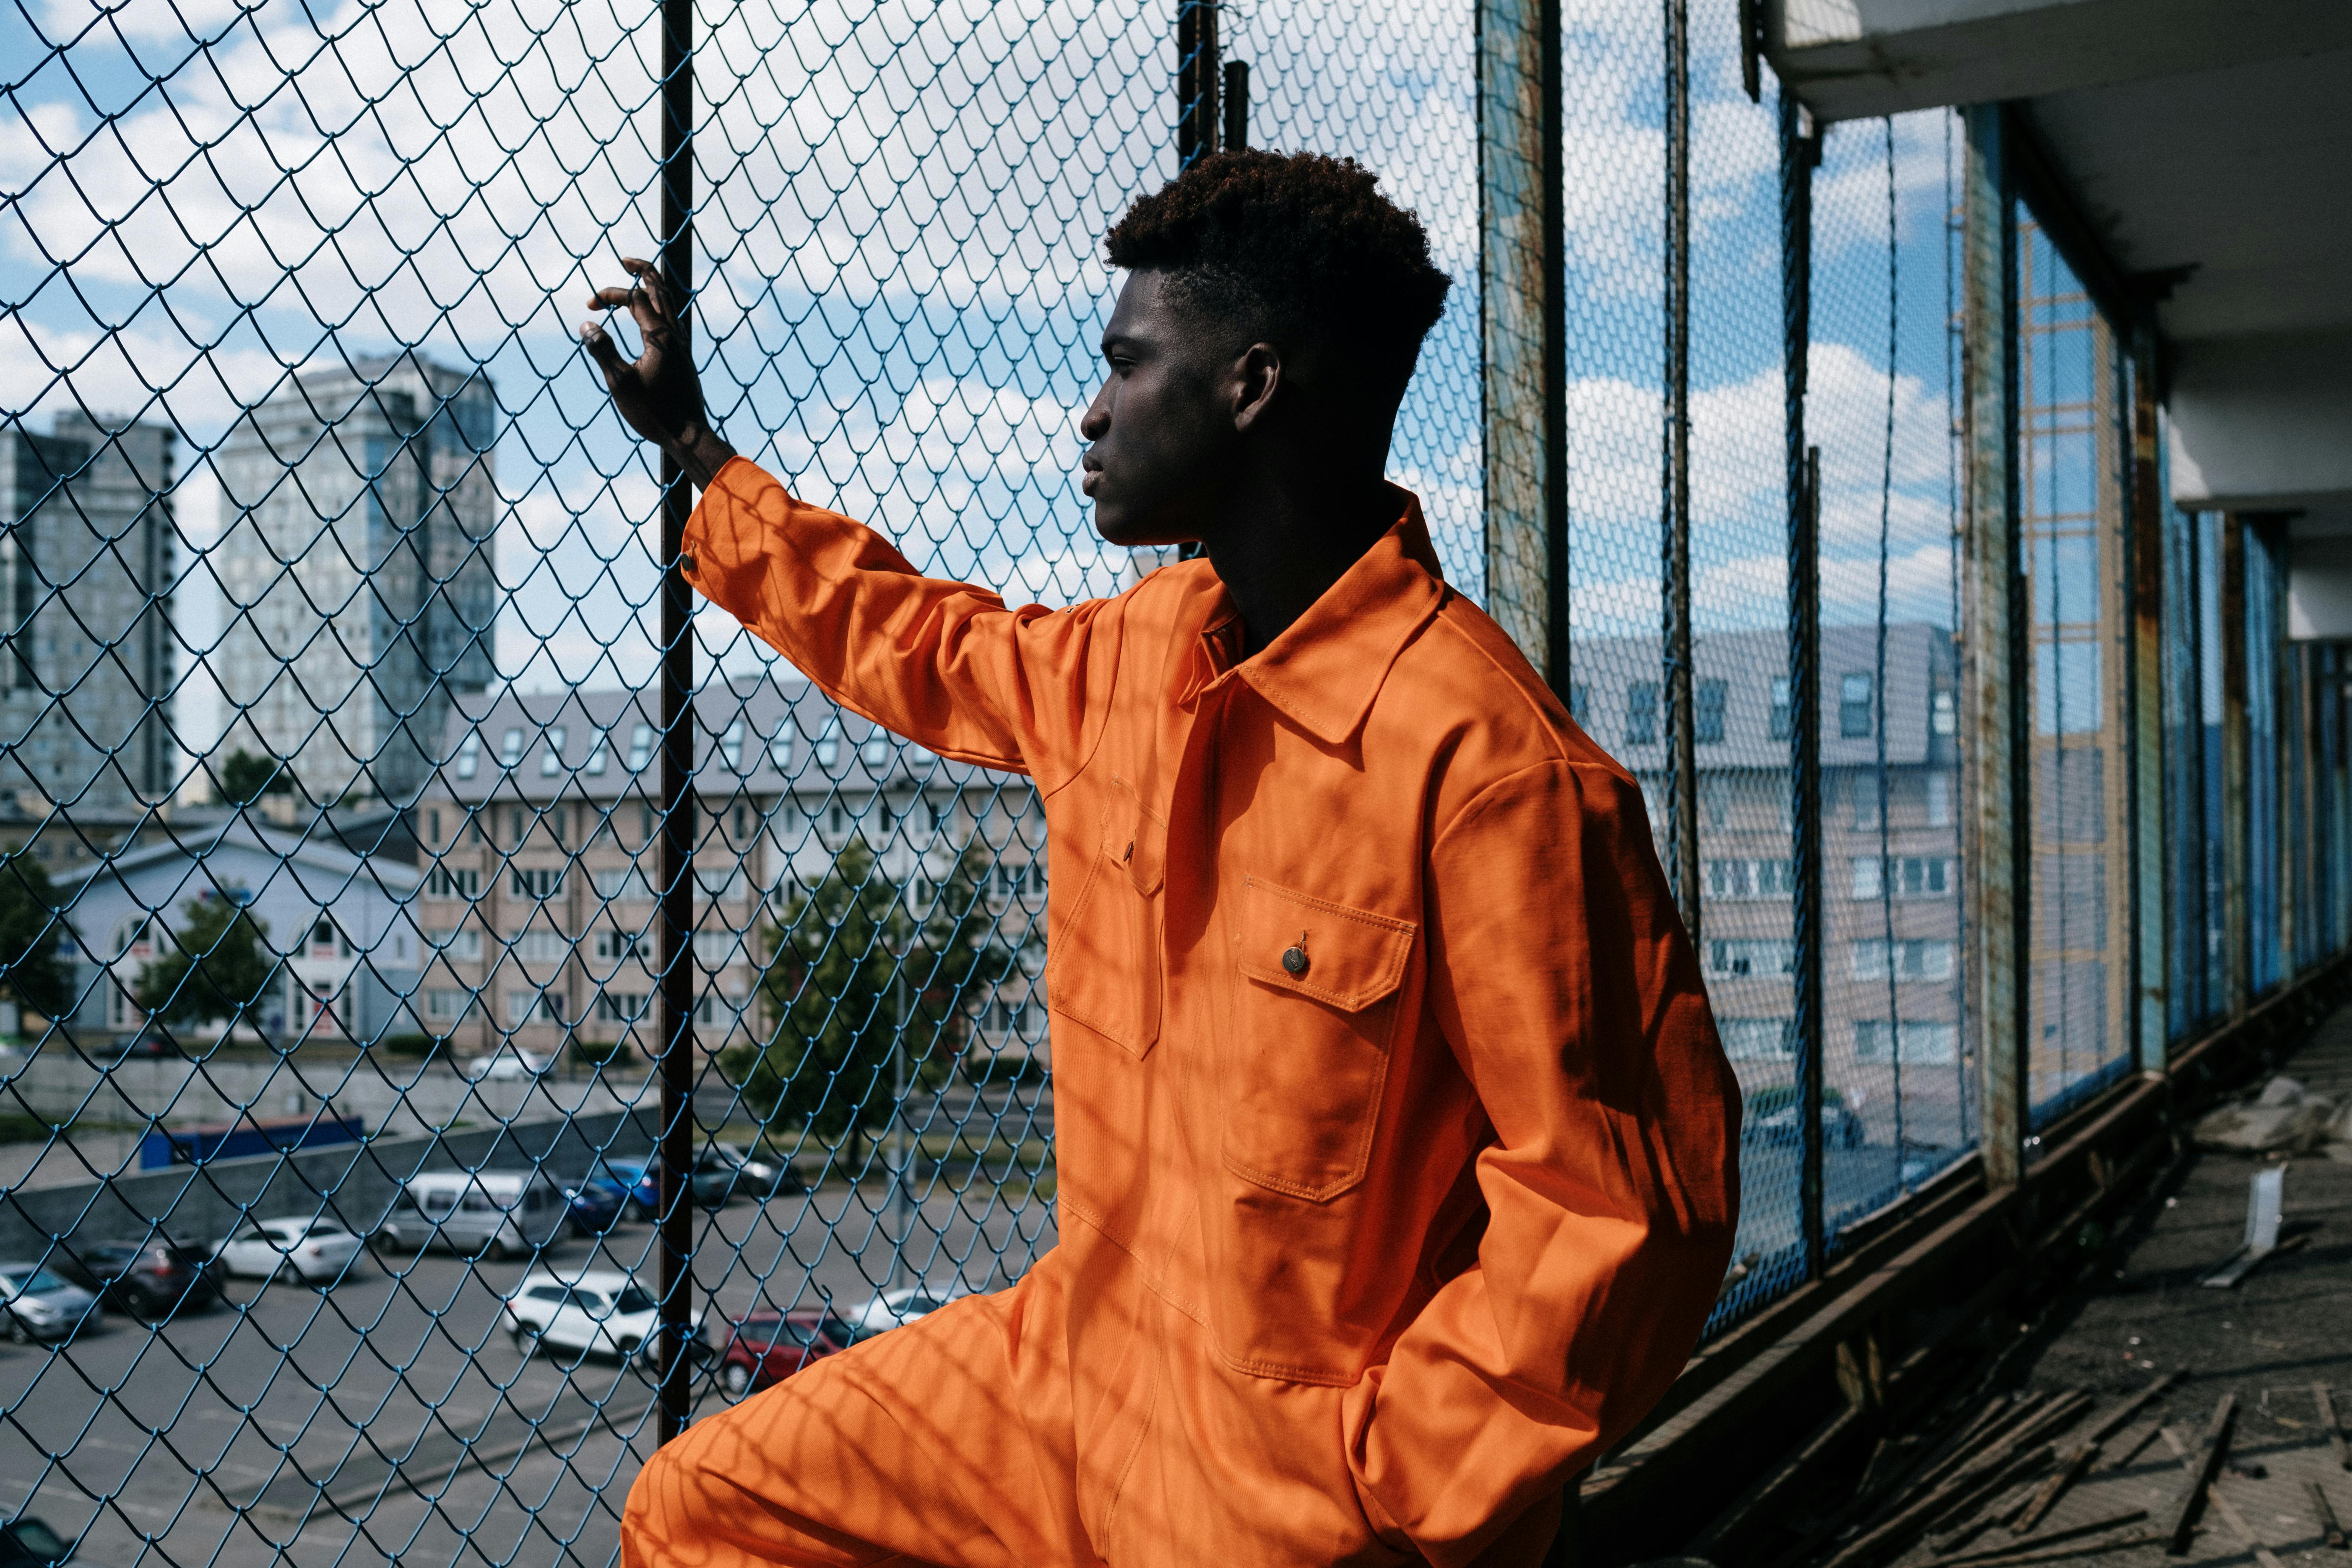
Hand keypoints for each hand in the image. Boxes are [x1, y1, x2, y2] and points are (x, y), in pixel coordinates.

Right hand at [581, 257, 735, 487]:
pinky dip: (659, 307)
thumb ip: (603, 350)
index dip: (611, 293)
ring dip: (653, 288)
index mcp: (659, 337)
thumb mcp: (620, 383)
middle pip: (660, 289)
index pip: (634, 298)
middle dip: (642, 271)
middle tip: (625, 260)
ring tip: (638, 280)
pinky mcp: (683, 358)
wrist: (689, 436)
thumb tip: (587, 324)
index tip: (590, 305)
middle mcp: (674, 335)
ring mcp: (682, 346)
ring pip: (670, 304)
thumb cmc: (654, 413)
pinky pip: (672, 320)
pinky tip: (652, 317)